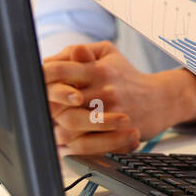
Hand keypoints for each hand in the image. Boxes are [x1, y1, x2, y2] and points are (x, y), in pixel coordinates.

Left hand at [42, 41, 195, 155]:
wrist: (161, 100)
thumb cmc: (128, 77)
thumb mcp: (109, 55)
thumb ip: (83, 52)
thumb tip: (58, 55)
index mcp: (99, 71)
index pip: (62, 69)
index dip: (43, 74)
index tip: (35, 78)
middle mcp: (104, 92)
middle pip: (59, 100)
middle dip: (45, 102)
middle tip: (39, 103)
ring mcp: (109, 115)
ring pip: (68, 124)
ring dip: (55, 123)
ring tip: (53, 119)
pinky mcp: (115, 134)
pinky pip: (85, 143)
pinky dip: (70, 142)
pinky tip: (64, 135)